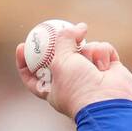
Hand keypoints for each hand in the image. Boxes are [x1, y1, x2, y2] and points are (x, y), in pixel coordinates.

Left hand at [15, 22, 131, 118]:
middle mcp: (69, 82)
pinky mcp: (107, 68)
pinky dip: (103, 54)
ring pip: (85, 49)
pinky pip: (102, 50)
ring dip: (88, 51)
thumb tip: (79, 28)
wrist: (109, 102)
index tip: (22, 46)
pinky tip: (104, 67)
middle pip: (61, 56)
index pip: (32, 76)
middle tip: (63, 29)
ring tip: (89, 62)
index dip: (25, 62)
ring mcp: (89, 74)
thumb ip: (63, 41)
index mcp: (51, 88)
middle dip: (63, 44)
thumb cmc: (78, 88)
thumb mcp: (61, 62)